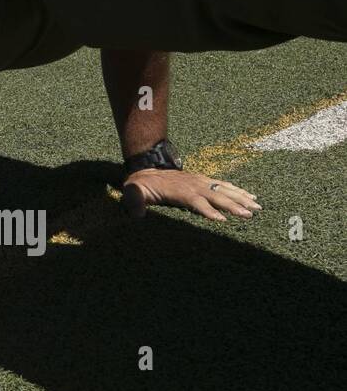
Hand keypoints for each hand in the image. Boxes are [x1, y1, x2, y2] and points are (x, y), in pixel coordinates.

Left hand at [121, 169, 260, 221]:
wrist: (144, 171)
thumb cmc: (140, 187)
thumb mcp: (133, 193)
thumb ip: (134, 202)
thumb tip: (137, 214)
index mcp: (177, 190)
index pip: (195, 201)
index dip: (207, 210)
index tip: (221, 220)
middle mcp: (191, 184)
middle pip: (215, 195)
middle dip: (232, 205)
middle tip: (249, 215)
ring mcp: (199, 181)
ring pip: (222, 189)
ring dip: (240, 197)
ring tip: (257, 206)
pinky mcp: (202, 180)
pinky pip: (222, 184)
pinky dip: (237, 190)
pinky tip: (250, 196)